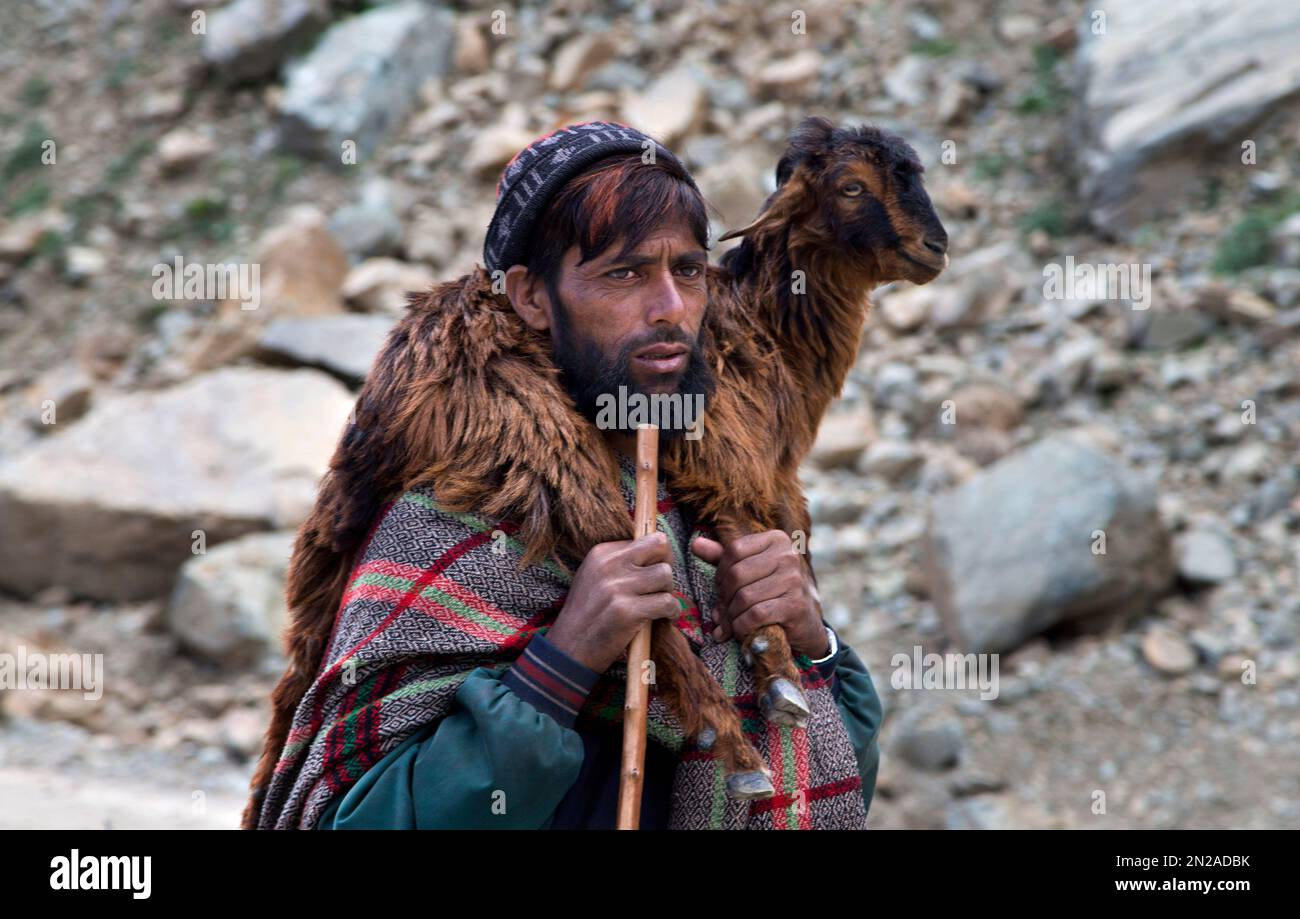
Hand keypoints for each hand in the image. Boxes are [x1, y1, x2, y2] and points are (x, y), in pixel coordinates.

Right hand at [546, 531, 679, 673]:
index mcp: (600, 553)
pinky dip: (672, 611)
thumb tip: (660, 547)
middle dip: (667, 565)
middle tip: (661, 586)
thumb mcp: (594, 577)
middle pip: (660, 548)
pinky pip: (667, 602)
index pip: (646, 539)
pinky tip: (664, 618)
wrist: (569, 650)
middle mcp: (608, 565)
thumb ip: (620, 562)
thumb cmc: (587, 615)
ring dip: (668, 591)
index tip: (652, 573)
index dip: (656, 556)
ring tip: (658, 604)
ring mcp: (617, 588)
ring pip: (666, 575)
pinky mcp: (627, 612)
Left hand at [690, 530, 827, 658]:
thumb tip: (696, 544)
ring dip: (732, 616)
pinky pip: (756, 615)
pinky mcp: (795, 605)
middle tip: (722, 612)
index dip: (721, 573)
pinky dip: (742, 626)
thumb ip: (724, 557)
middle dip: (724, 597)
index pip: (734, 550)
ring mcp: (794, 580)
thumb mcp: (752, 570)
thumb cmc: (773, 591)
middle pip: (737, 574)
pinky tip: (742, 631)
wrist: (806, 622)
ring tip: (731, 624)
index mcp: (777, 540)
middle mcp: (788, 556)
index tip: (722, 590)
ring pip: (744, 597)